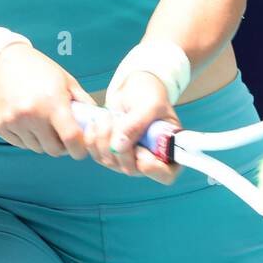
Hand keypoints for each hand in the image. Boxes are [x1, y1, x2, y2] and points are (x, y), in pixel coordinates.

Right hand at [0, 43, 92, 159]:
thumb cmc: (35, 67)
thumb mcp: (64, 79)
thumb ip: (82, 100)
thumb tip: (96, 119)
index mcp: (52, 102)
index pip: (71, 138)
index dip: (80, 148)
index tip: (81, 149)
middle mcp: (32, 115)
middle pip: (53, 149)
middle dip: (61, 146)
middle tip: (62, 135)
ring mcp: (13, 122)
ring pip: (35, 148)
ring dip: (43, 142)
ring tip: (43, 123)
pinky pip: (19, 143)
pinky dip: (27, 138)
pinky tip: (27, 122)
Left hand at [82, 69, 182, 184]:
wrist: (133, 89)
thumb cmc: (149, 95)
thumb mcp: (150, 104)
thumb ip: (138, 124)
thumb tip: (119, 147)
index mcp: (168, 149)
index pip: (166, 174)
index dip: (154, 170)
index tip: (141, 154)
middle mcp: (149, 159)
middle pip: (132, 168)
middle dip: (121, 145)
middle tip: (118, 120)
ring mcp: (128, 158)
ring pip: (110, 161)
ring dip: (104, 138)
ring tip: (108, 116)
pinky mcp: (111, 153)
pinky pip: (97, 155)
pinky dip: (93, 139)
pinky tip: (96, 123)